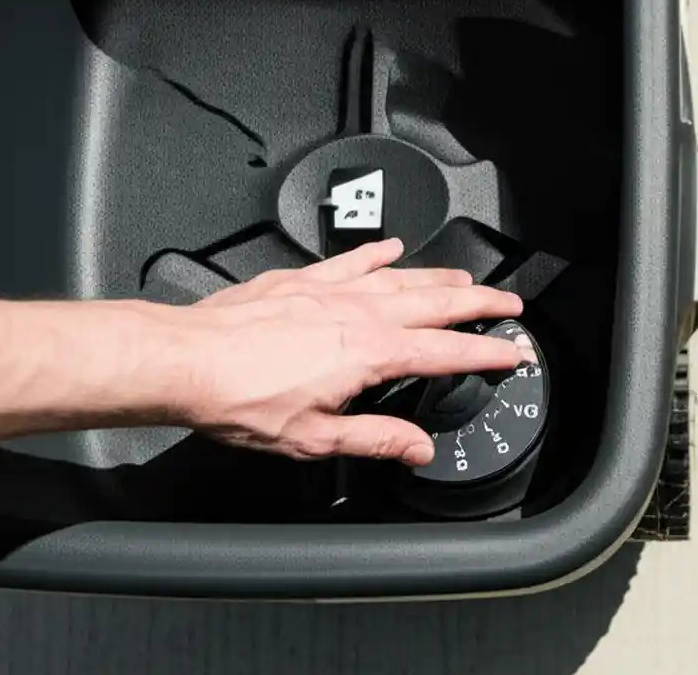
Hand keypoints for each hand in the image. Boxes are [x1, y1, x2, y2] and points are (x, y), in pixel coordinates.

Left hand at [179, 238, 533, 463]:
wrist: (184, 359)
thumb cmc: (240, 399)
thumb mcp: (315, 437)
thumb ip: (376, 439)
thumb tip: (420, 449)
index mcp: (370, 354)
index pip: (446, 352)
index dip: (486, 353)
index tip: (514, 353)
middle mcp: (358, 314)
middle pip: (436, 302)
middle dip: (479, 302)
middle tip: (509, 302)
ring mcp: (329, 291)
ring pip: (400, 277)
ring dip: (438, 277)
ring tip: (465, 278)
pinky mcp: (299, 280)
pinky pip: (350, 261)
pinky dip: (375, 254)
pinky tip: (391, 248)